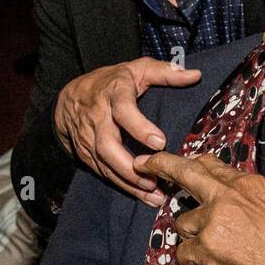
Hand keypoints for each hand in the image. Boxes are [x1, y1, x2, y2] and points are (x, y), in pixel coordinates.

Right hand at [53, 57, 200, 204]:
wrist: (70, 96)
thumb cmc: (112, 81)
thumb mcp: (137, 68)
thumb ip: (165, 72)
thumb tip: (195, 75)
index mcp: (113, 93)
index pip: (123, 110)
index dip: (139, 127)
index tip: (160, 142)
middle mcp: (97, 116)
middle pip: (107, 145)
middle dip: (129, 166)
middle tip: (153, 180)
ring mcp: (88, 137)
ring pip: (104, 163)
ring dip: (128, 182)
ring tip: (152, 195)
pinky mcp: (84, 152)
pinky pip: (102, 171)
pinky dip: (121, 185)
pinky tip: (141, 195)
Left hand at [136, 150, 264, 264]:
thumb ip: (248, 199)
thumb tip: (234, 204)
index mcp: (246, 184)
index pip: (210, 165)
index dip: (191, 164)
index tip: (179, 164)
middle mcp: (226, 196)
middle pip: (185, 173)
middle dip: (161, 166)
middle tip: (142, 165)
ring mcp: (213, 220)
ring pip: (183, 225)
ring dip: (193, 241)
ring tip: (212, 258)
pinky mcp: (206, 246)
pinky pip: (184, 255)